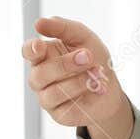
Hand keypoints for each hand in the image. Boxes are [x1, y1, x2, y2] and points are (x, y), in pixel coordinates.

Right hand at [21, 15, 133, 138]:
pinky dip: (85, 95)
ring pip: (52, 93)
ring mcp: (47, 98)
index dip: (31, 50)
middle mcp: (40, 78)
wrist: (111, 88)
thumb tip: (39, 23)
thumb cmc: (94, 60)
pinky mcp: (60, 115)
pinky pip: (66, 107)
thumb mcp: (83, 37)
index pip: (28, 52)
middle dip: (65, 64)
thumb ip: (63, 27)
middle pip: (40, 74)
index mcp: (43, 56)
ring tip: (97, 73)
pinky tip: (97, 89)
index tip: (40, 46)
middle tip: (87, 56)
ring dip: (77, 81)